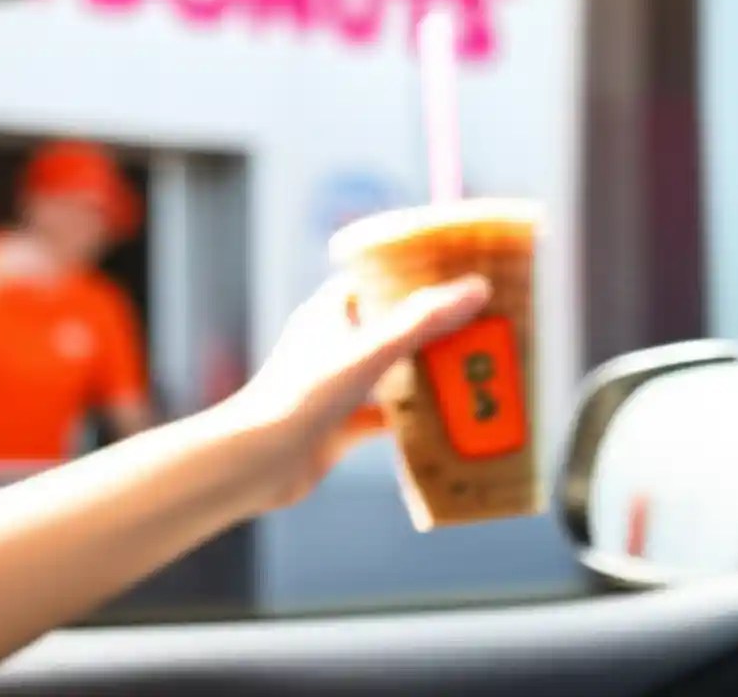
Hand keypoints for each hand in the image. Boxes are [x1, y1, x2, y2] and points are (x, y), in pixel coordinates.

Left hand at [229, 274, 490, 510]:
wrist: (258, 463)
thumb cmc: (301, 397)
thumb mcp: (369, 352)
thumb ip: (422, 322)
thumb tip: (475, 288)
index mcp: (328, 313)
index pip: (373, 280)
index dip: (411, 276)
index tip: (454, 275)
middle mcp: (331, 346)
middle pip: (390, 328)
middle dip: (431, 329)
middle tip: (480, 325)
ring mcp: (335, 388)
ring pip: (390, 375)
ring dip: (426, 375)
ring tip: (475, 370)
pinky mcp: (339, 427)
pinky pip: (385, 419)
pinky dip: (414, 421)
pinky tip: (450, 424)